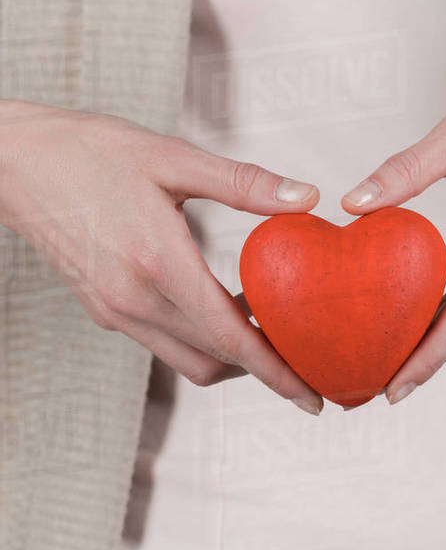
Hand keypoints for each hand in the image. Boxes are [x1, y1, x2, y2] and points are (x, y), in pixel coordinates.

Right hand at [0, 102, 325, 414]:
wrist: (11, 161)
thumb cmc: (89, 151)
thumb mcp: (172, 158)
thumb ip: (244, 183)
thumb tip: (307, 197)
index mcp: (157, 263)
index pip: (230, 338)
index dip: (277, 373)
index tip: (312, 398)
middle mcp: (134, 300)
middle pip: (217, 362)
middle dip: (267, 371)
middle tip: (311, 364)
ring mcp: (115, 311)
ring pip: (191, 361)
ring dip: (235, 357)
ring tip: (276, 335)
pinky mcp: (105, 310)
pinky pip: (167, 343)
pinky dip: (205, 340)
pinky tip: (231, 309)